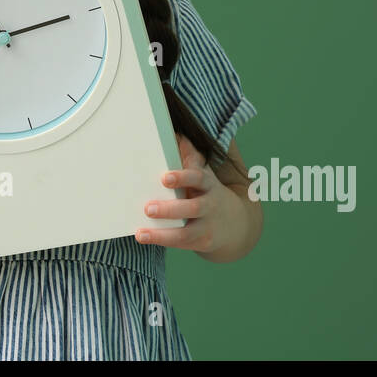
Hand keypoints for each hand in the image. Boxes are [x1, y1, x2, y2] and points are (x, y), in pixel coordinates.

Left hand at [135, 133, 225, 251]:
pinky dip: (162, 240)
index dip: (182, 177)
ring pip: (186, 231)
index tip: (165, 178)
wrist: (235, 224)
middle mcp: (209, 205)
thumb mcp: (202, 173)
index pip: (198, 178)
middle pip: (193, 207)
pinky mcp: (202, 242)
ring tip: (141, 232)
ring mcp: (207, 225)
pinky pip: (181, 242)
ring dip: (162, 232)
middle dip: (171, 209)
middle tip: (148, 208)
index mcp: (207, 183)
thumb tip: (175, 133)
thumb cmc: (207, 192)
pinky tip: (143, 237)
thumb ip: (189, 156)